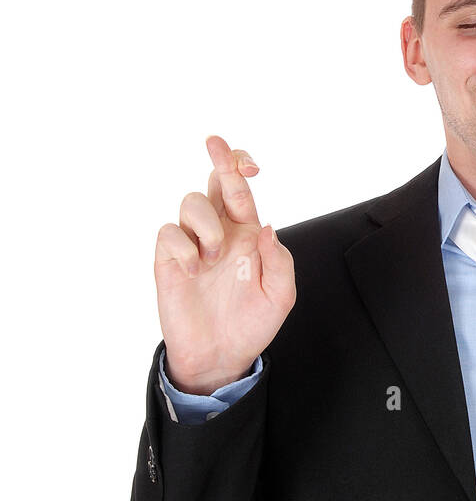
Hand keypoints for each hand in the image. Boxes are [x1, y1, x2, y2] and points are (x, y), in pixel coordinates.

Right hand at [154, 135, 295, 394]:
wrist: (221, 356)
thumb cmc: (252, 324)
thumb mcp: (280, 296)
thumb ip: (279, 261)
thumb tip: (267, 226)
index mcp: (248, 235)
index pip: (242, 191)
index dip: (241, 168)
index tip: (250, 163)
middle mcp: (219, 232)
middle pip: (214, 183)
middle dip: (219, 159)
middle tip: (216, 144)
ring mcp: (192, 244)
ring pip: (191, 202)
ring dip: (207, 224)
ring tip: (214, 257)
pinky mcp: (169, 260)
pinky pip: (169, 234)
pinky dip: (184, 247)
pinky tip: (195, 270)